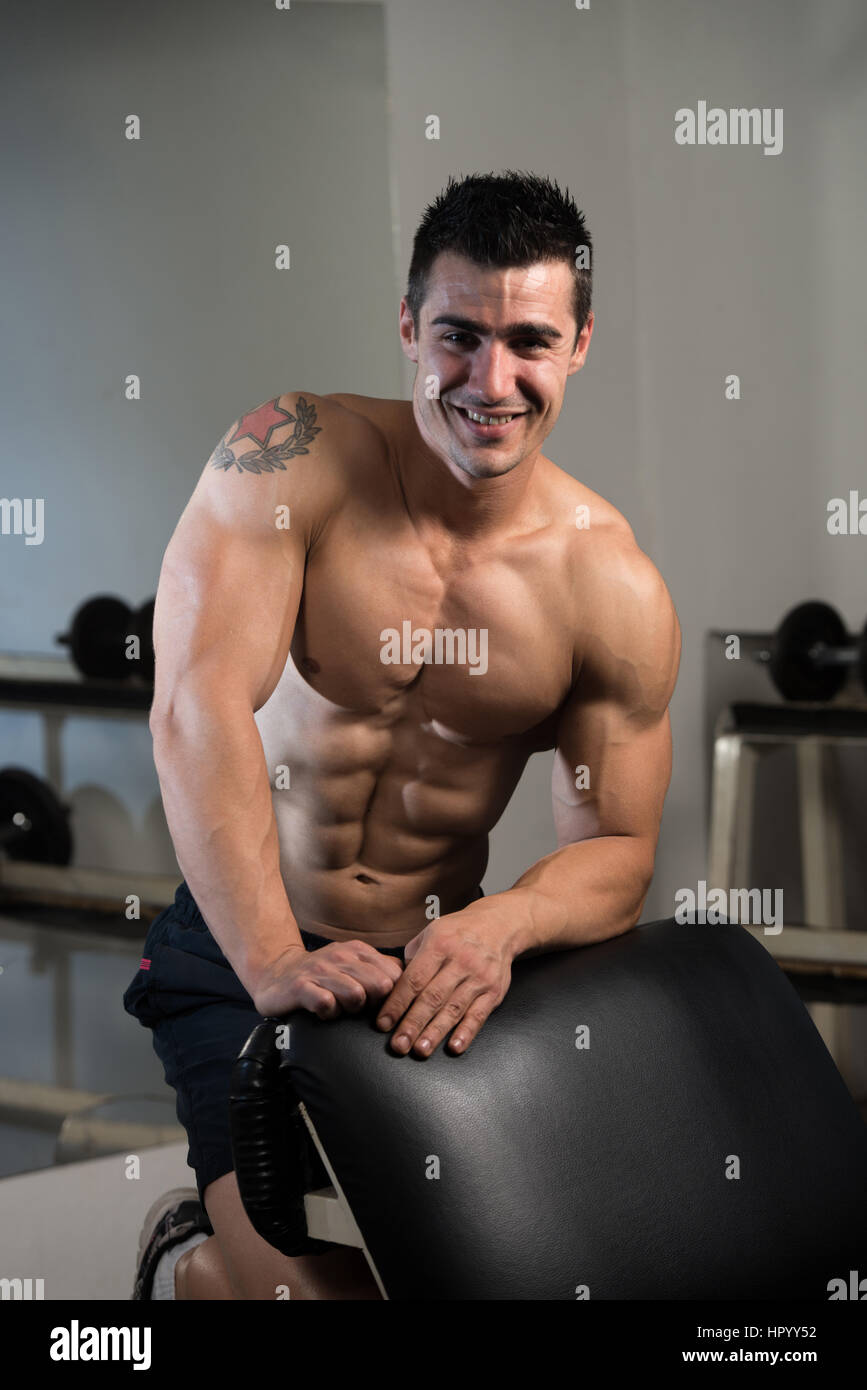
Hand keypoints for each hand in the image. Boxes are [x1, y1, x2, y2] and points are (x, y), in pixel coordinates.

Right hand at [252, 939, 403, 1019]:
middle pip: (379, 986)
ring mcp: (320, 970)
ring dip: (351, 1009)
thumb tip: (412, 979)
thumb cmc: (323, 975)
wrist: (277, 973)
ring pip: (355, 995)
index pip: (394, 975)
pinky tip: (324, 1012)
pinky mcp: (301, 986)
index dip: (393, 996)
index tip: (383, 1005)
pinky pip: (326, 1004)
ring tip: (341, 1009)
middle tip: (362, 1010)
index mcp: (358, 951)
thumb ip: (382, 969)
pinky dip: (329, 1013)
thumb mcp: (354, 965)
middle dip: (376, 1005)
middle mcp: (340, 956)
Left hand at [375, 910, 512, 1057]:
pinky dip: (467, 1032)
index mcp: (439, 945)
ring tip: (420, 1050)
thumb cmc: (457, 932)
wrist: (499, 925)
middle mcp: (460, 961)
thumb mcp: (431, 932)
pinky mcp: (494, 991)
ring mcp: (479, 977)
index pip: (414, 979)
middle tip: (398, 1046)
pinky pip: (479, 1015)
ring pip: (454, 1009)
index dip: (397, 1004)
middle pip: (432, 998)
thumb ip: (411, 958)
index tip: (383, 1024)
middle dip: (413, 1024)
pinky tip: (454, 1047)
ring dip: (436, 1032)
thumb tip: (392, 985)